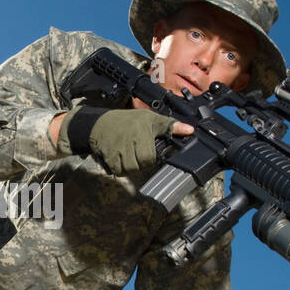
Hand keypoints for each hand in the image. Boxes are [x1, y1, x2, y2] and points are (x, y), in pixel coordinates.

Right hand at [60, 107, 191, 173]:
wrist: (99, 124)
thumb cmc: (128, 121)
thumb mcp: (150, 118)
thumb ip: (169, 126)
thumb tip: (190, 131)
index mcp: (142, 132)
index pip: (151, 157)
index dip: (151, 157)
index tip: (147, 149)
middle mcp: (130, 141)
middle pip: (140, 165)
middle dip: (140, 163)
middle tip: (137, 152)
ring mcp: (118, 150)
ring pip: (129, 170)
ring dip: (130, 167)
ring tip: (128, 155)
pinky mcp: (108, 157)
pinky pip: (118, 171)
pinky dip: (119, 168)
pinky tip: (119, 158)